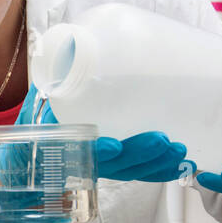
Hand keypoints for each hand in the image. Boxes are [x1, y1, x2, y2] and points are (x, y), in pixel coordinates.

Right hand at [16, 83, 192, 183]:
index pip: (80, 151)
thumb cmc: (45, 116)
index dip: (98, 150)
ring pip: (132, 171)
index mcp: (65, 143)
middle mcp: (86, 159)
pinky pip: (142, 173)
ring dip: (157, 164)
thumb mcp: (45, 95)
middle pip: (115, 164)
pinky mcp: (121, 165)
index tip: (113, 145)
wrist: (38, 147)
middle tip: (163, 140)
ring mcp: (106, 165)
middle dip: (141, 154)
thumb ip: (58, 79)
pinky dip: (162, 171)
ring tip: (180, 149)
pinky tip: (183, 164)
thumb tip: (73, 50)